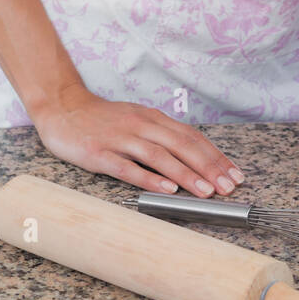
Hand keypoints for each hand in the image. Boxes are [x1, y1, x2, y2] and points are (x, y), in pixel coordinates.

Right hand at [32, 83, 244, 197]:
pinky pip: (128, 167)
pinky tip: (166, 190)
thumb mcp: (138, 121)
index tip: (234, 173)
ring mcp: (121, 139)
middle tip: (229, 186)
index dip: (215, 156)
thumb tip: (194, 159)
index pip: (192, 137)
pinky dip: (149, 179)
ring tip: (206, 191)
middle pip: (182, 145)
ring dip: (186, 175)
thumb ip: (161, 137)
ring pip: (160, 156)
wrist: (63, 108)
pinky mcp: (100, 153)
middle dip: (209, 167)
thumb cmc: (104, 120)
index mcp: (154, 119)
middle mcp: (142, 125)